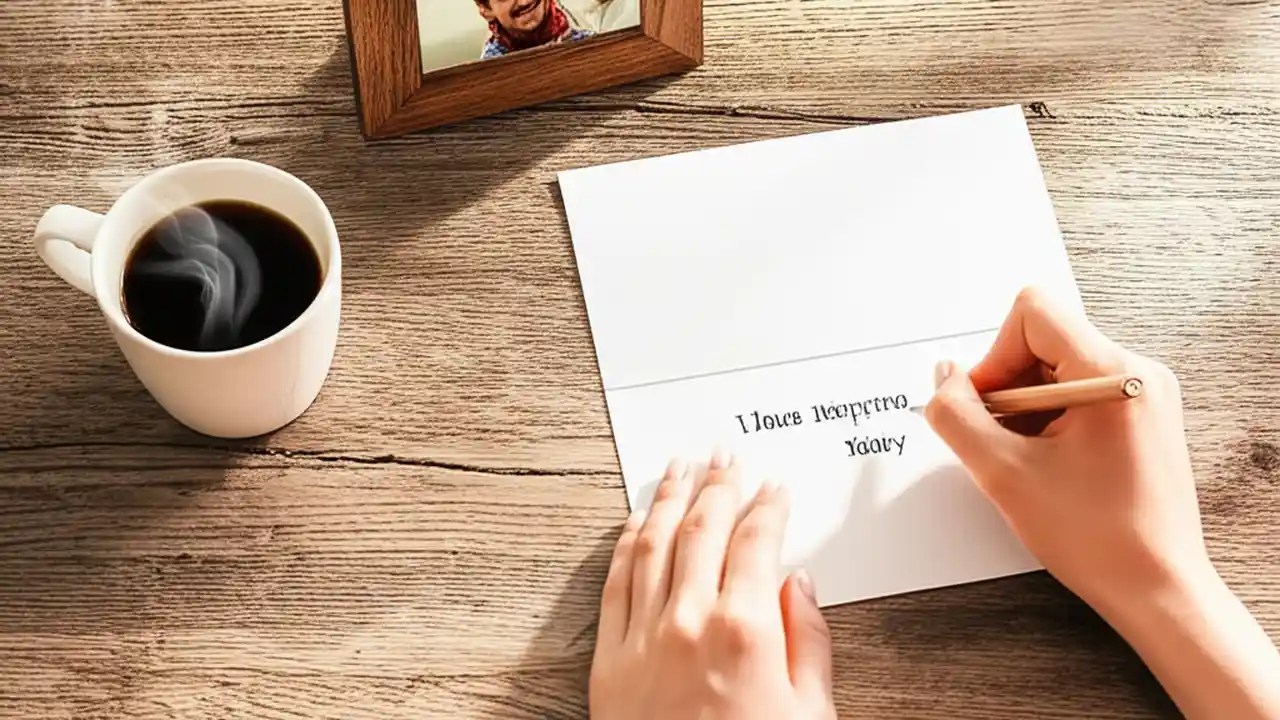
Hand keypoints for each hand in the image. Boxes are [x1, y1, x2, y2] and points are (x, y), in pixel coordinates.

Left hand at [589, 454, 835, 719]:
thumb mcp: (809, 713)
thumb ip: (809, 642)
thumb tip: (798, 587)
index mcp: (745, 630)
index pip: (757, 542)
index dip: (768, 506)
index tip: (774, 489)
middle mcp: (690, 621)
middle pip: (704, 529)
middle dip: (718, 485)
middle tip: (725, 458)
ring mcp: (644, 637)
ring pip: (655, 542)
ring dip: (670, 498)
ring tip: (681, 467)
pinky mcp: (611, 659)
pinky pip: (616, 581)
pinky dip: (627, 542)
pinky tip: (638, 519)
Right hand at [925, 287, 1279, 718]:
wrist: (1157, 588)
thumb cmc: (1099, 538)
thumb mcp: (1003, 473)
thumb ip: (956, 416)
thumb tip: (944, 379)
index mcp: (1113, 373)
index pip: (1034, 312)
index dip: (994, 356)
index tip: (987, 407)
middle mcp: (1138, 372)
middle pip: (1043, 340)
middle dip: (1008, 388)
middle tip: (1002, 442)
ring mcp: (1144, 394)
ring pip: (1057, 368)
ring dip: (1027, 409)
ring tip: (1029, 460)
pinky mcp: (1142, 416)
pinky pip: (1078, 393)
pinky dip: (1049, 421)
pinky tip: (1048, 464)